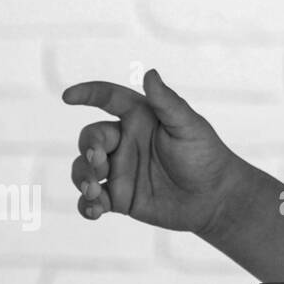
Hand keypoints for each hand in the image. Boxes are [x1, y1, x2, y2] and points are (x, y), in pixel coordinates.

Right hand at [62, 68, 240, 236]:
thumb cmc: (206, 156)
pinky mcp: (119, 197)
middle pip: (90, 137)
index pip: (109, 99)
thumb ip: (167, 103)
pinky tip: (96, 210)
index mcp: (141, 118)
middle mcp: (125, 141)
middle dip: (89, 147)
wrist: (215, 198)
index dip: (88, 94)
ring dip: (82, 178)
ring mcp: (120, 170)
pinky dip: (86, 205)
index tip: (68, 97)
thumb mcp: (188, 127)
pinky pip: (90, 200)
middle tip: (100, 161)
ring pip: (83, 169)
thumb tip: (150, 72)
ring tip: (95, 191)